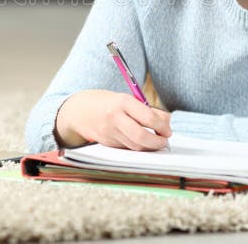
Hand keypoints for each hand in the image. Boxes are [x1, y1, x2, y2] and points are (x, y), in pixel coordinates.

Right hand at [55, 89, 171, 150]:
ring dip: (149, 147)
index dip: (162, 127)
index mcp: (122, 102)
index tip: (168, 130)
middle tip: (164, 141)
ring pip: (135, 146)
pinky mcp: (106, 143)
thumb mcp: (126, 99)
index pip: (148, 118)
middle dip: (157, 142)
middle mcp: (114, 117)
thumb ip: (147, 110)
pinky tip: (141, 143)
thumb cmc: (109, 103)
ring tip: (155, 142)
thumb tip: (167, 122)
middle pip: (141, 137)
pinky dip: (137, 147)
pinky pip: (127, 148)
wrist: (80, 110)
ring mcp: (109, 132)